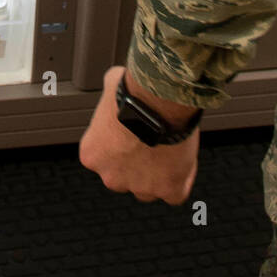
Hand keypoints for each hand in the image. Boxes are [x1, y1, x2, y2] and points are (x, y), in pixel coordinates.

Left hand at [79, 65, 200, 204]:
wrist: (158, 102)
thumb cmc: (133, 94)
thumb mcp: (110, 86)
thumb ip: (109, 96)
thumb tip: (114, 83)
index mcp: (93, 155)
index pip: (105, 159)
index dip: (120, 147)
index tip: (131, 135)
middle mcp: (112, 177)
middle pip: (126, 178)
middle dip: (137, 165)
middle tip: (150, 142)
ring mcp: (141, 187)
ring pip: (150, 189)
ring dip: (158, 175)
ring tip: (169, 149)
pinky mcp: (168, 190)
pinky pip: (175, 193)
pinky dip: (181, 180)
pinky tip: (183, 161)